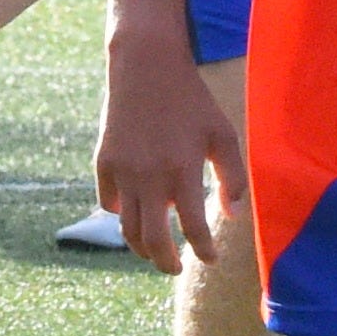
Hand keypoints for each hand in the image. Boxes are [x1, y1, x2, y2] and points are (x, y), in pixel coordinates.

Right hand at [94, 32, 245, 271]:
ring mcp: (122, 171)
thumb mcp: (223, 134)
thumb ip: (233, 177)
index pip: (193, 228)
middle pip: (152, 240)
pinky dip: (122, 214)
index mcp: (183, 171)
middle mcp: (149, 176)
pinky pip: (109, 202)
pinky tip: (136, 213)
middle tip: (175, 269)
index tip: (210, 260)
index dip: (203, 251)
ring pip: (126, 227)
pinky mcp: (103, 161)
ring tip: (155, 251)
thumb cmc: (192, 101)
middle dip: (164, 262)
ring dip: (141, 246)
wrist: (146, 66)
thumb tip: (231, 216)